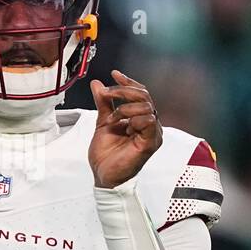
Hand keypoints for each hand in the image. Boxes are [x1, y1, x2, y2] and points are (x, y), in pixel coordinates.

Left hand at [88, 69, 162, 187]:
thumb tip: (98, 84)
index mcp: (140, 118)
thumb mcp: (103, 122)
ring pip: (146, 106)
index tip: (115, 74)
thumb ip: (103, 103)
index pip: (141, 93)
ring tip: (113, 119)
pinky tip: (124, 127)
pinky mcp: (151, 143)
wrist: (104, 175)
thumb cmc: (106, 155)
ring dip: (125, 108)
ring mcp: (152, 133)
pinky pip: (149, 121)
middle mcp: (150, 124)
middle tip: (107, 94)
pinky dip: (134, 120)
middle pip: (144, 96)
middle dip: (123, 91)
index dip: (129, 82)